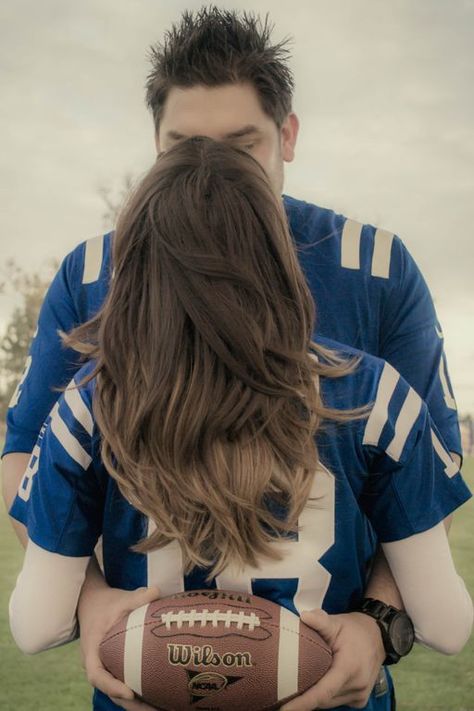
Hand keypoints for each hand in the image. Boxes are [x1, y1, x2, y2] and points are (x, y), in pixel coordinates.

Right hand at [78, 576, 159, 708]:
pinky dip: (139, 693)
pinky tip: (159, 697)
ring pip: (118, 692)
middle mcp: (96, 664)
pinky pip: (124, 683)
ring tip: (161, 709)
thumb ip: (137, 598)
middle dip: (132, 705)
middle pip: (111, 691)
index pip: (98, 675)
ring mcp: (103, 667)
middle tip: (155, 710)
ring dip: (137, 704)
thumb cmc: (106, 602)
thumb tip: (157, 591)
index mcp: (91, 651)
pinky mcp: (112, 667)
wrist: (91, 602)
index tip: (130, 692)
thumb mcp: (119, 599)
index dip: (112, 686)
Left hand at [281, 609, 384, 709]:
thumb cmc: (354, 629)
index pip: (323, 691)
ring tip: (301, 683)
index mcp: (349, 668)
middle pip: (323, 699)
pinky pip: (337, 701)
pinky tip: (320, 682)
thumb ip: (320, 620)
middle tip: (285, 689)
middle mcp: (357, 686)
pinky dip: (327, 696)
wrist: (378, 636)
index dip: (303, 703)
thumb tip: (303, 616)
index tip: (284, 709)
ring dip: (316, 696)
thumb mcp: (336, 622)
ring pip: (329, 702)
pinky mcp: (361, 699)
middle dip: (305, 697)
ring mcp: (360, 695)